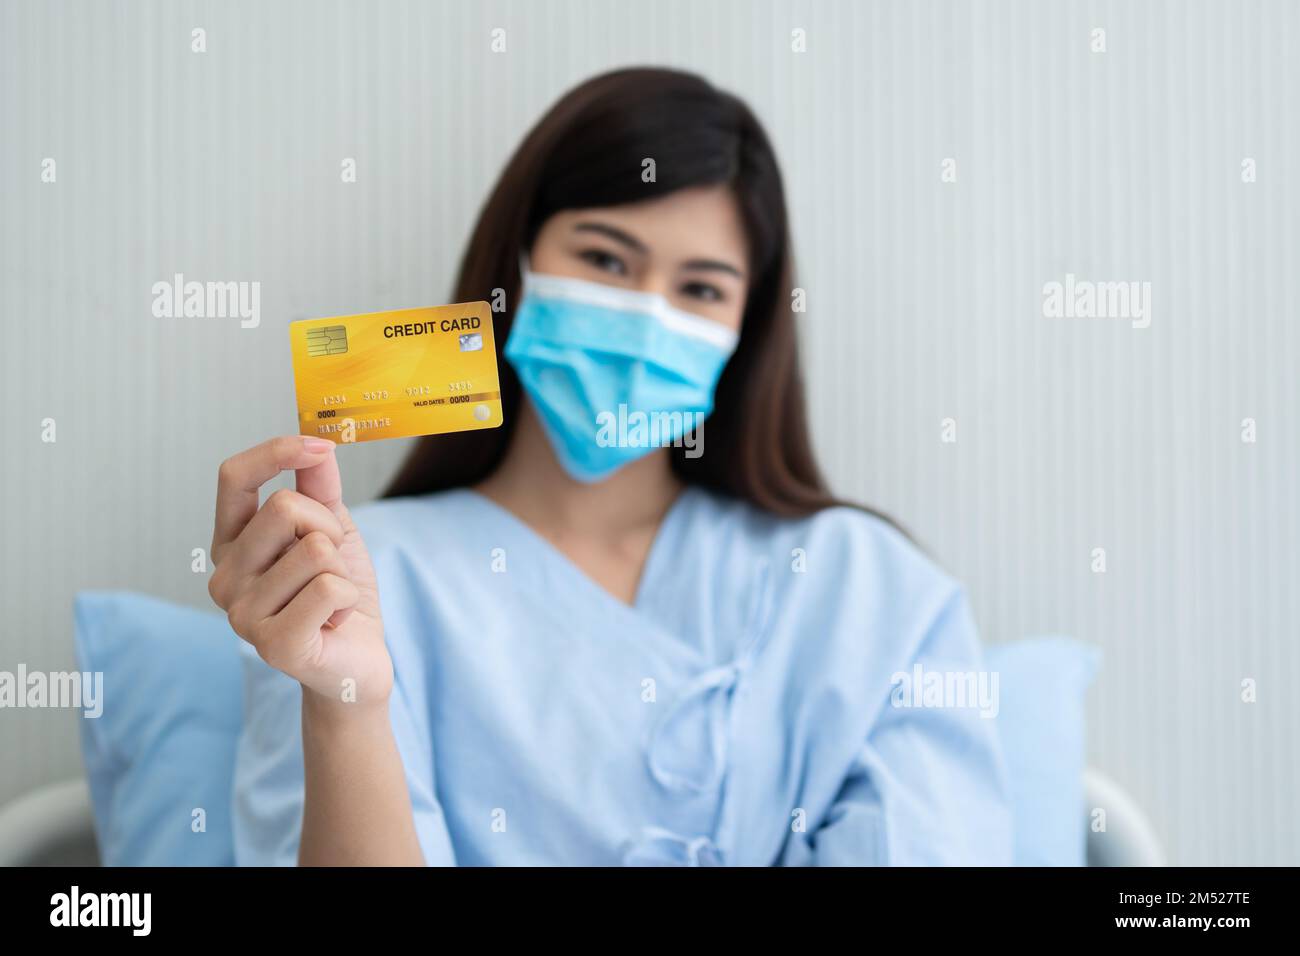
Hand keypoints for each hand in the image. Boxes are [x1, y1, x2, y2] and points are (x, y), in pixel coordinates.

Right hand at [208, 435, 391, 709]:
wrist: (357, 662)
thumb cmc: (338, 596)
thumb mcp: (332, 530)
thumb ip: (320, 487)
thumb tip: (318, 443)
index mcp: (231, 545)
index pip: (233, 478)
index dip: (277, 452)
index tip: (319, 446)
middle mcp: (224, 578)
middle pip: (284, 507)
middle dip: (328, 528)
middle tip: (331, 566)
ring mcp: (242, 615)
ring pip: (314, 550)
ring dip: (341, 572)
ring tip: (330, 601)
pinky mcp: (273, 644)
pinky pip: (329, 588)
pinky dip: (347, 599)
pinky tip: (333, 622)